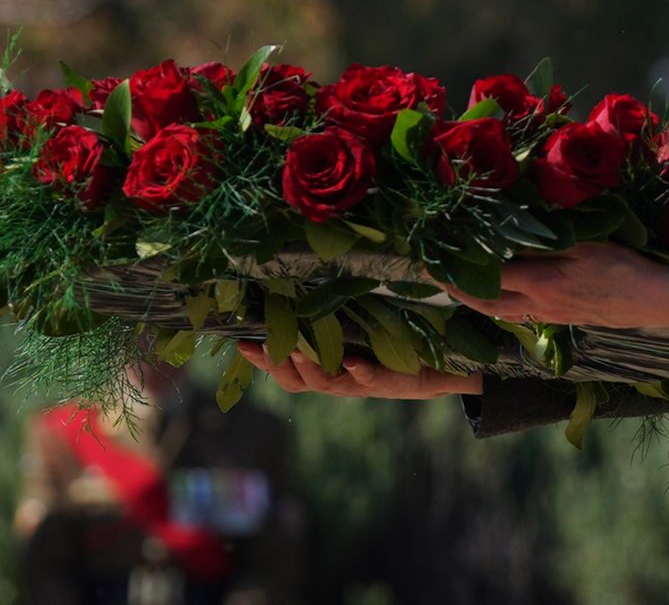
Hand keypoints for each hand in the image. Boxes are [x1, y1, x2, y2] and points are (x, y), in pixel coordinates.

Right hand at [237, 344, 479, 398]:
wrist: (428, 370)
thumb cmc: (382, 347)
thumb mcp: (350, 332)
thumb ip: (324, 320)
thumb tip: (295, 285)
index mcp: (323, 368)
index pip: (284, 370)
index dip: (261, 361)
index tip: (240, 344)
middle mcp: (336, 380)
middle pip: (298, 382)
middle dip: (278, 365)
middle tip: (262, 347)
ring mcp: (359, 382)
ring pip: (327, 382)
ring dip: (310, 368)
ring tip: (298, 351)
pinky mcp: (387, 379)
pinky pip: (370, 378)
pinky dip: (359, 371)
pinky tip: (353, 361)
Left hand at [447, 243, 668, 328]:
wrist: (657, 299)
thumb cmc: (623, 266)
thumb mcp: (586, 243)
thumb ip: (548, 236)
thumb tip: (514, 226)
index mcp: (542, 283)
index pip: (490, 278)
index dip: (460, 270)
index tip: (437, 260)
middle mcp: (540, 305)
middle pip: (489, 305)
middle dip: (459, 293)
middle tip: (436, 279)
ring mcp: (553, 316)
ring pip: (505, 314)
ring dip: (480, 303)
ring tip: (462, 288)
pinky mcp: (565, 319)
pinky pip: (525, 315)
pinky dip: (506, 306)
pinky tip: (504, 295)